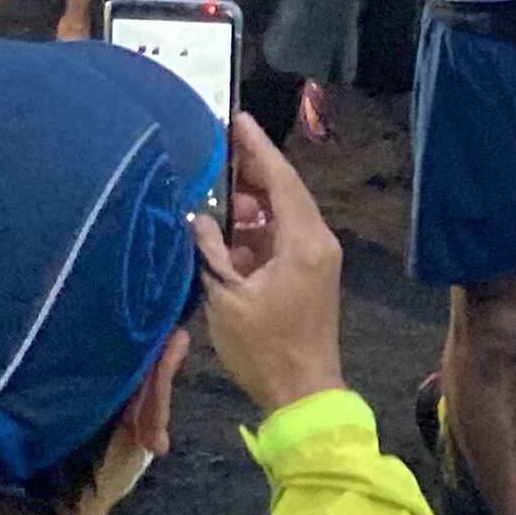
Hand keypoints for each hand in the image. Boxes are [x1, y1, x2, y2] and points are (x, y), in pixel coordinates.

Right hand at [193, 113, 344, 415]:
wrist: (303, 395)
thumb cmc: (266, 349)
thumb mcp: (228, 299)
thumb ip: (211, 252)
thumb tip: (197, 218)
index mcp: (305, 241)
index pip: (281, 179)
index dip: (258, 148)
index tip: (238, 119)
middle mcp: (318, 241)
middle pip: (285, 191)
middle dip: (253, 170)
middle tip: (219, 150)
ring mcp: (318, 257)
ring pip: (284, 213)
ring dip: (253, 203)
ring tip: (217, 197)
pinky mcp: (311, 273)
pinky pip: (283, 235)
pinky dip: (258, 229)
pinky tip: (229, 233)